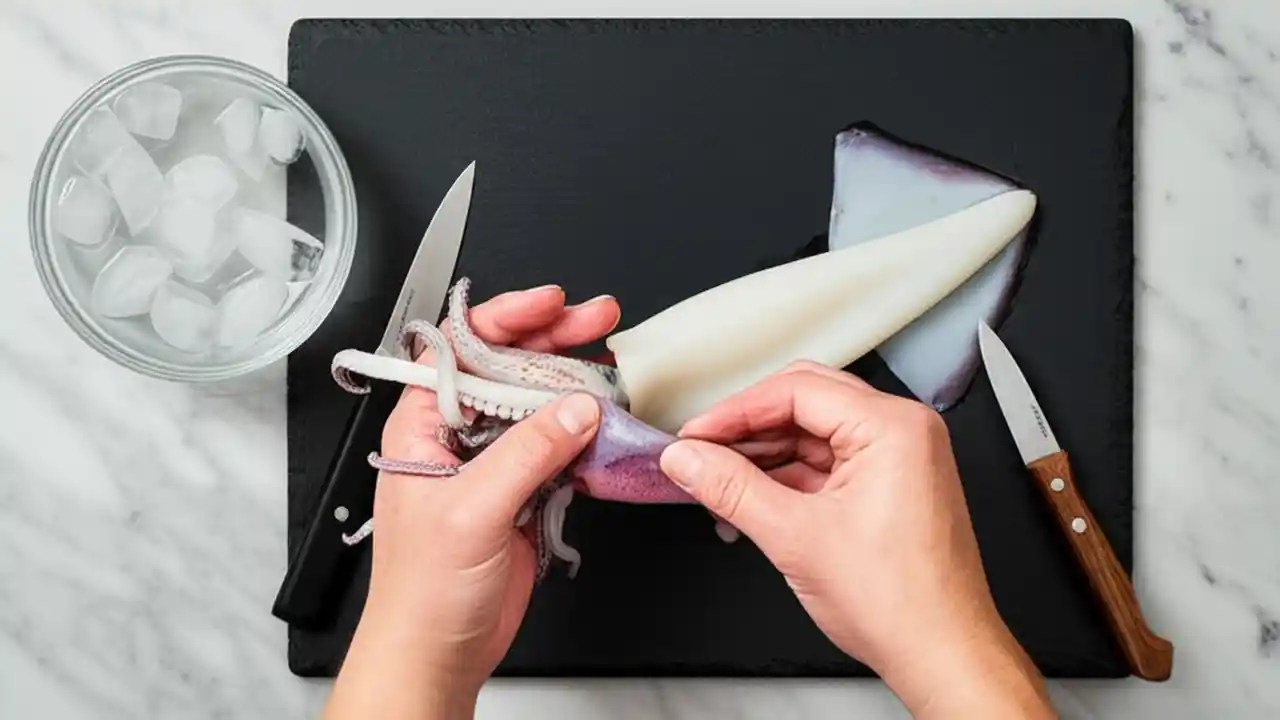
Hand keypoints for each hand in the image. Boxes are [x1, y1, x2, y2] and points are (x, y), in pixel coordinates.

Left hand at [325, 286, 618, 719]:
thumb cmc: (421, 590)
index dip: (506, 319)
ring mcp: (495, 461)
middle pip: (508, 366)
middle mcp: (459, 433)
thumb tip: (576, 408)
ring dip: (576, 382)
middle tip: (598, 319)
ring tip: (612, 361)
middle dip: (553, 338)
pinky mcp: (524, 490)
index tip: (550, 304)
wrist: (438, 651)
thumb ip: (527, 453)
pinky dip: (589, 432)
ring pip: (540, 403)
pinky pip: (562, 447)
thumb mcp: (471, 510)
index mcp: (423, 423)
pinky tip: (611, 419)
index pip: (462, 348)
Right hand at [659, 362, 1053, 718]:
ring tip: (717, 479)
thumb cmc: (900, 603)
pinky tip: (749, 496)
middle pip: (805, 402)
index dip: (735, 411)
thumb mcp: (795, 537)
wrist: (940, 655)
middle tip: (701, 450)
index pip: (796, 391)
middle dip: (747, 428)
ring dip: (763, 454)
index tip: (695, 435)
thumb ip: (731, 488)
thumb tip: (688, 458)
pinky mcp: (889, 485)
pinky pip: (827, 462)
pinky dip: (786, 476)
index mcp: (892, 427)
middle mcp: (902, 432)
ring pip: (813, 433)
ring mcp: (898, 458)